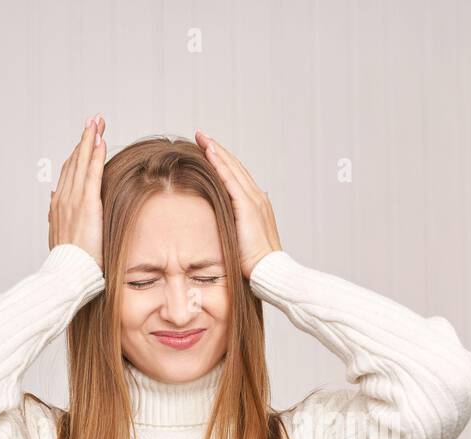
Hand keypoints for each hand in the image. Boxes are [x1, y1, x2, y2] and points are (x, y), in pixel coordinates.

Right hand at [49, 114, 106, 268]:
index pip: (69, 173)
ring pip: (81, 162)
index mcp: (59, 204)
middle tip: (93, 120)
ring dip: (89, 139)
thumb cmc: (69, 262)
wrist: (67, 273)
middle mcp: (63, 198)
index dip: (77, 153)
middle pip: (74, 162)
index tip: (85, 139)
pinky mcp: (86, 204)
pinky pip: (92, 173)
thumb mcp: (60, 234)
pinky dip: (95, 154)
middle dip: (84, 139)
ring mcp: (73, 199)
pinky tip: (100, 140)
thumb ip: (58, 214)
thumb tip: (53, 197)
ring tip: (97, 122)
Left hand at [195, 130, 281, 278]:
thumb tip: (226, 223)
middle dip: (218, 149)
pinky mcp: (247, 206)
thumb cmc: (256, 262)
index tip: (209, 150)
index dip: (224, 161)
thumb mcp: (244, 238)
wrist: (268, 270)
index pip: (238, 176)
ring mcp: (254, 200)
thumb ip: (237, 226)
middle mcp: (258, 197)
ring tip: (202, 138)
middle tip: (202, 135)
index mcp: (257, 204)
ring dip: (217, 151)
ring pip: (233, 169)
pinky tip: (209, 153)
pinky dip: (220, 165)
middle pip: (235, 167)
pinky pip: (230, 180)